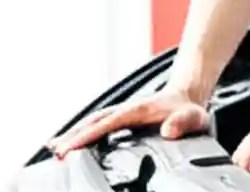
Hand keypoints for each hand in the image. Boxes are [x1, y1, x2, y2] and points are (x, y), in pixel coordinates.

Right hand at [47, 87, 208, 156]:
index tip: (72, 146)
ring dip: (74, 134)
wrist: (188, 96)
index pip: (109, 123)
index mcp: (139, 109)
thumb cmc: (189, 109)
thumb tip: (168, 131)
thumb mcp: (193, 116)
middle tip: (56, 153)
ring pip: (93, 123)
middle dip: (74, 136)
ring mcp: (122, 113)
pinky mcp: (121, 119)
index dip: (89, 134)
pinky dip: (82, 133)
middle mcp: (126, 110)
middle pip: (94, 122)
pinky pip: (97, 125)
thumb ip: (182, 122)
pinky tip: (70, 143)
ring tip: (55, 149)